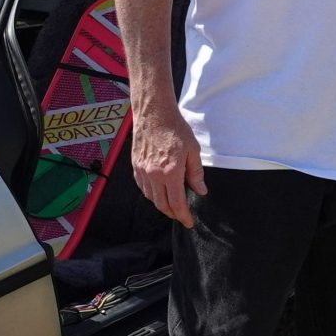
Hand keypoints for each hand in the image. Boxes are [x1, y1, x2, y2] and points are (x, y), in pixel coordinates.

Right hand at [130, 102, 204, 228]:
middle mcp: (154, 175)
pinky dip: (151, 195)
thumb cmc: (175, 129)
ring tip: (171, 206)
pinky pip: (142, 187)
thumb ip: (196, 173)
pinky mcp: (135, 166)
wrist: (153, 114)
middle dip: (173, 214)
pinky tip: (158, 192)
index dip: (183, 216)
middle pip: (162, 205)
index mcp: (171, 172)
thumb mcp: (192, 150)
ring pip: (150, 198)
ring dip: (161, 205)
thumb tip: (200, 191)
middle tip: (181, 216)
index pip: (177, 203)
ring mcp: (143, 171)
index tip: (189, 222)